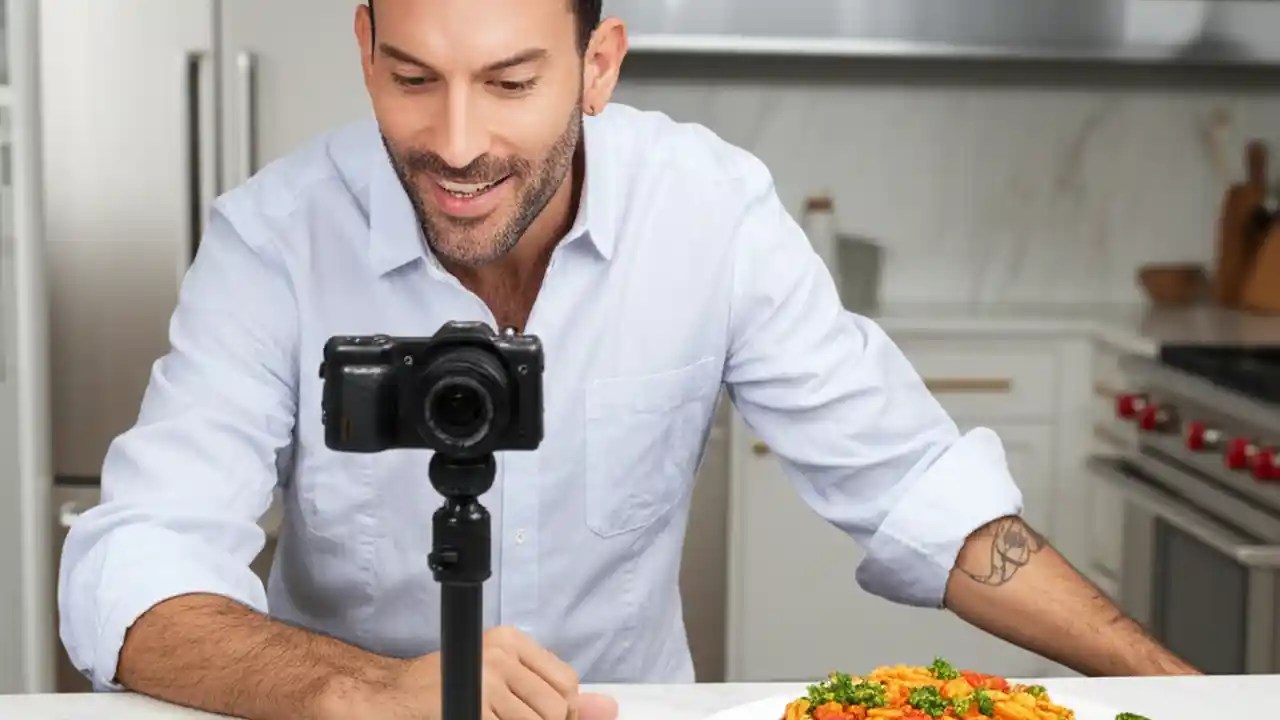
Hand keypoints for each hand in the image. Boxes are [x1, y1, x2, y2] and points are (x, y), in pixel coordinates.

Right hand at [329, 627, 618, 719]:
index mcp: (510, 641)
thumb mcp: (501, 684)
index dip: (563, 711)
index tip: (544, 717)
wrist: (390, 698)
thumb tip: (609, 709)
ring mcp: (485, 679)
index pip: (567, 682)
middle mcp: (500, 654)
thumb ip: (553, 696)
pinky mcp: (471, 704)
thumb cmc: (443, 692)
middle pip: (556, 707)